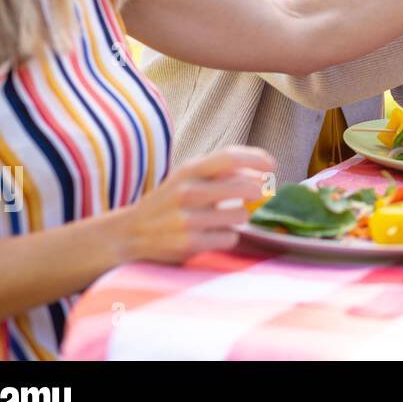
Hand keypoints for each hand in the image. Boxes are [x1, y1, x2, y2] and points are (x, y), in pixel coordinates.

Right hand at [112, 146, 274, 263]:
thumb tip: (262, 171)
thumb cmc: (169, 202)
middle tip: (258, 194)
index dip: (257, 159)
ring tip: (226, 218)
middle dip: (258, 191)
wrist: (130, 233)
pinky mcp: (189, 244)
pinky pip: (229, 238)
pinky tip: (212, 235)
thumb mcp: (187, 178)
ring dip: (240, 217)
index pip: (231, 157)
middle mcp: (187, 191)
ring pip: (240, 215)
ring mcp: (187, 219)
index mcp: (189, 170)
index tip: (272, 166)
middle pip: (244, 187)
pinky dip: (227, 237)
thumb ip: (219, 171)